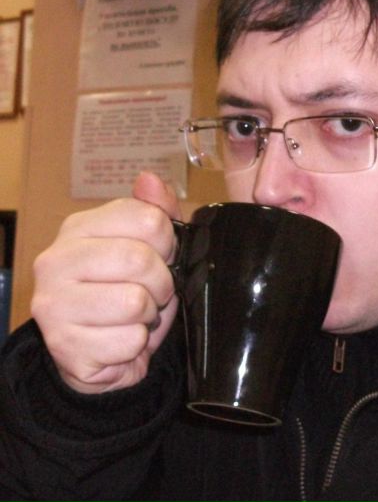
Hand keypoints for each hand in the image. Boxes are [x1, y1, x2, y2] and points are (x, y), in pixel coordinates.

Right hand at [31, 172, 181, 393]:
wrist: (97, 353)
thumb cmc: (125, 292)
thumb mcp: (147, 248)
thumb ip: (155, 212)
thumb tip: (151, 180)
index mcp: (78, 228)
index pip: (147, 218)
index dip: (168, 242)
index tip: (161, 256)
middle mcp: (56, 260)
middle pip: (141, 260)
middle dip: (161, 283)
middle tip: (152, 293)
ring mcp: (53, 304)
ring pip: (135, 302)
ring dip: (147, 316)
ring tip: (134, 316)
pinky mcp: (63, 345)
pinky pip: (128, 341)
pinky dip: (135, 345)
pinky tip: (119, 340)